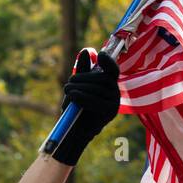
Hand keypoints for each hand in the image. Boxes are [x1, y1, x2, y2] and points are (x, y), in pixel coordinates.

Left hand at [50, 47, 120, 165]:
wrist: (73, 131)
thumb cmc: (75, 108)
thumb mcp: (76, 86)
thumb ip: (82, 70)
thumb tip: (86, 51)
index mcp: (109, 84)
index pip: (112, 69)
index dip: (108, 61)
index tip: (100, 55)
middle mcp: (115, 92)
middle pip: (102, 78)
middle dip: (82, 78)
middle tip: (68, 84)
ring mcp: (115, 102)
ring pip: (98, 88)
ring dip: (79, 87)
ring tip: (67, 91)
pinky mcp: (110, 112)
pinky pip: (97, 101)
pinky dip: (83, 97)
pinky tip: (73, 96)